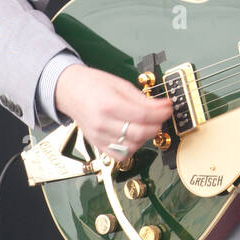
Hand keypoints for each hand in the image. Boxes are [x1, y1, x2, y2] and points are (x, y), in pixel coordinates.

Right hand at [54, 64, 171, 159]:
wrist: (70, 91)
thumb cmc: (93, 84)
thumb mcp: (120, 85)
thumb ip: (142, 99)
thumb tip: (163, 107)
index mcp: (110, 105)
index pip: (144, 115)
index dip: (161, 113)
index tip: (169, 108)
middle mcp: (103, 124)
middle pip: (140, 133)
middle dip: (157, 125)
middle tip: (161, 117)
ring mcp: (99, 137)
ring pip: (133, 147)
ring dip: (146, 138)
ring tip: (147, 125)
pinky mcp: (98, 145)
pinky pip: (121, 155)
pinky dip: (132, 148)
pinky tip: (134, 136)